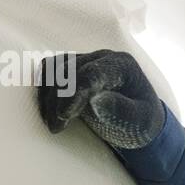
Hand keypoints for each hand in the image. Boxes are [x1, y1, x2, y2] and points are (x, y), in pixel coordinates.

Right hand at [36, 49, 164, 149]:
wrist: (135, 120)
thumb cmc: (140, 122)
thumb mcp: (139, 122)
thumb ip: (121, 111)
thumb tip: (96, 99)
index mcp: (123, 65)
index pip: (92, 73)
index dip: (74, 93)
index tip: (63, 115)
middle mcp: (103, 57)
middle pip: (70, 70)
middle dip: (59, 99)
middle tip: (57, 126)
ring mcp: (87, 60)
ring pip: (55, 69)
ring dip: (48, 95)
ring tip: (53, 122)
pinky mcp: (73, 68)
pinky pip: (50, 71)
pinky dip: (44, 89)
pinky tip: (48, 111)